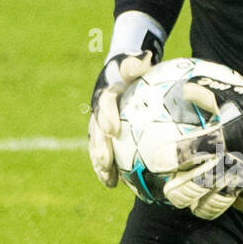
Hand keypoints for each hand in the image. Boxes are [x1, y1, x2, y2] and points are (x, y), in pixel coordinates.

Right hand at [88, 51, 153, 186]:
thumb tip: (146, 58)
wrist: (122, 76)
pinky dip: (110, 170)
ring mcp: (99, 126)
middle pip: (96, 131)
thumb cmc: (133, 70)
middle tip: (105, 163)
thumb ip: (136, 63)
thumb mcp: (135, 63)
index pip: (104, 104)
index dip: (106, 116)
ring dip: (101, 164)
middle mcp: (98, 111)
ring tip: (109, 181)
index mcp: (105, 94)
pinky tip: (118, 185)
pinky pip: (106, 154)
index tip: (113, 129)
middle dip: (99, 148)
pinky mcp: (104, 137)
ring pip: (97, 146)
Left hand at [161, 78, 242, 220]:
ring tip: (191, 205)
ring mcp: (242, 177)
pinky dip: (232, 206)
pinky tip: (225, 203)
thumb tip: (185, 89)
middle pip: (192, 187)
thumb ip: (205, 93)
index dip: (165, 160)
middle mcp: (226, 162)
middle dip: (176, 192)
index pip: (183, 154)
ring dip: (199, 206)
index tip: (155, 162)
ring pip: (214, 203)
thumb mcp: (229, 93)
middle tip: (168, 191)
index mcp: (217, 139)